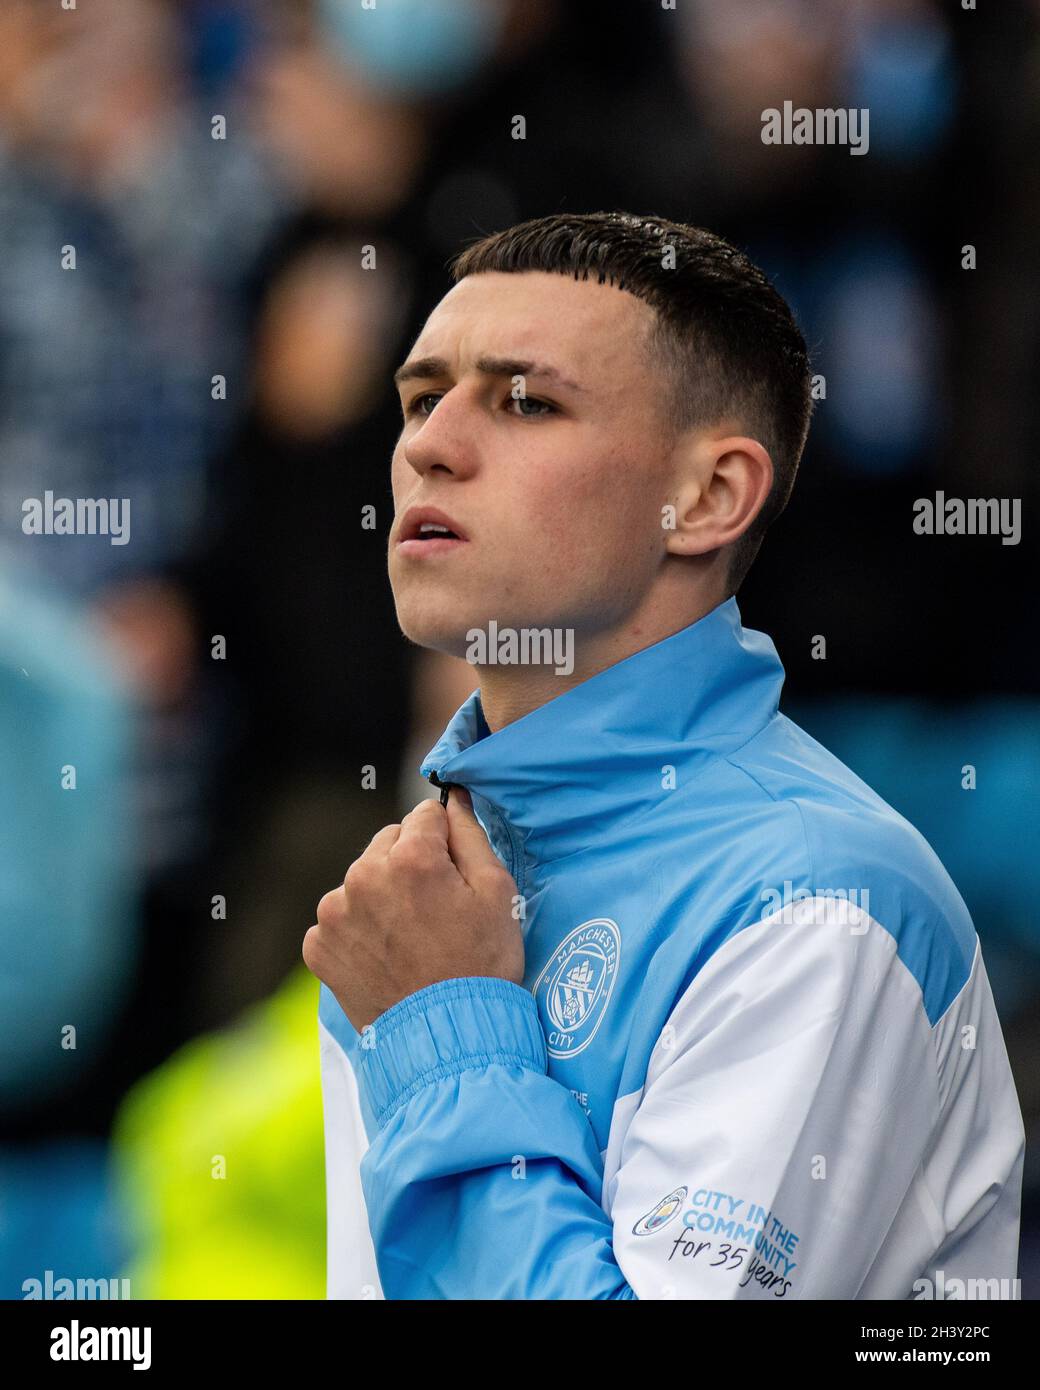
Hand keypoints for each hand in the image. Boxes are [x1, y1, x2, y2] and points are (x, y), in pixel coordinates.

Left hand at [303, 789, 523, 1032]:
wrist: (446, 1039)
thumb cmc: (481, 965)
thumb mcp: (497, 893)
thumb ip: (471, 835)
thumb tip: (453, 799)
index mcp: (409, 857)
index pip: (424, 816)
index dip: (445, 842)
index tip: (454, 874)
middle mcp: (363, 877)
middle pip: (388, 844)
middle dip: (409, 864)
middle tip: (434, 910)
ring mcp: (334, 914)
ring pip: (362, 880)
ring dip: (381, 895)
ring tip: (410, 937)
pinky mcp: (318, 946)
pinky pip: (340, 919)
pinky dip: (359, 930)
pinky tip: (386, 955)